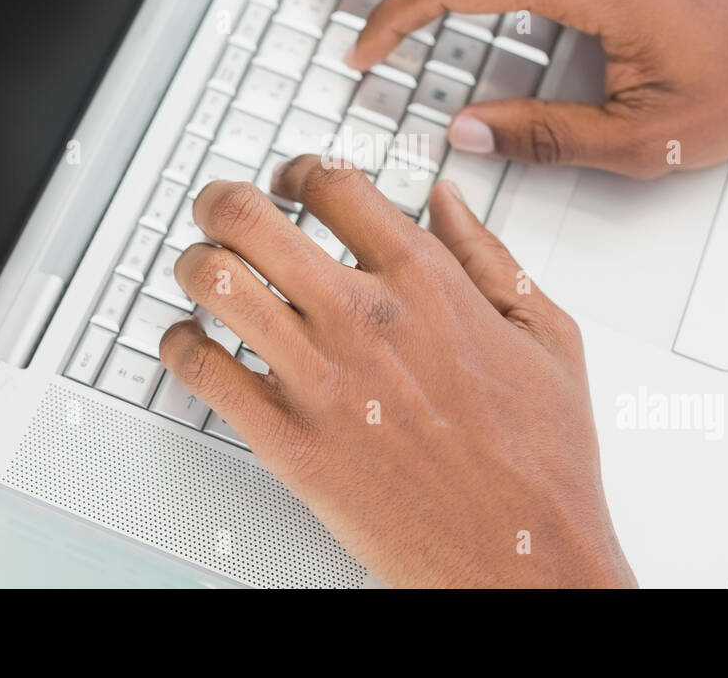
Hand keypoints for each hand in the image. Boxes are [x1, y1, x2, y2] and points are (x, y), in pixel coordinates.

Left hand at [157, 159, 634, 587]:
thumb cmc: (542, 459)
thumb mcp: (547, 334)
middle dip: (222, 200)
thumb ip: (489, 255)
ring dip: (194, 263)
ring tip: (202, 270)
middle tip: (220, 209)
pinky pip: (201, 372)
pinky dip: (179, 346)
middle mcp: (362, 316)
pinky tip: (191, 343)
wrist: (525, 558)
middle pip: (249, 215)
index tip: (291, 183)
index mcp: (425, 281)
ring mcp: (319, 378)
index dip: (298, 169)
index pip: (332, 183)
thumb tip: (447, 200)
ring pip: (213, 281)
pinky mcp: (289, 442)